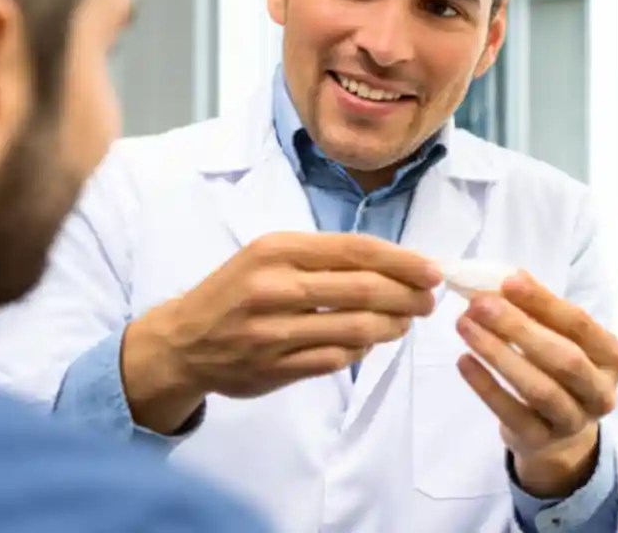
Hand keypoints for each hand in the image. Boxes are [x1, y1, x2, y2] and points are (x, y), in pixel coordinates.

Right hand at [124, 232, 441, 432]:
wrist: (184, 341)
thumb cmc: (237, 290)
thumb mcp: (270, 256)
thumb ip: (325, 258)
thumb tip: (396, 266)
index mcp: (277, 249)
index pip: (357, 250)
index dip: (403, 261)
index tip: (433, 270)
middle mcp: (275, 287)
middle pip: (364, 289)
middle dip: (408, 296)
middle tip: (428, 301)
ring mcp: (274, 331)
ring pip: (357, 328)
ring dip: (392, 326)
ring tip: (403, 323)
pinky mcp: (275, 368)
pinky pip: (336, 359)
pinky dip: (361, 351)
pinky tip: (367, 343)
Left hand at [455, 271, 617, 497]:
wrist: (561, 438)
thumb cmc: (560, 372)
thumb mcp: (561, 340)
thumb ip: (540, 311)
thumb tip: (506, 278)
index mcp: (612, 358)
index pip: (580, 325)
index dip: (544, 303)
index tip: (508, 281)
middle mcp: (601, 393)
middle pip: (563, 359)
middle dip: (518, 328)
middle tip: (479, 304)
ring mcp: (573, 422)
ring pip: (538, 388)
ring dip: (498, 354)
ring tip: (465, 326)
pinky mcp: (540, 441)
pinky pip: (511, 413)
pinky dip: (486, 386)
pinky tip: (463, 360)